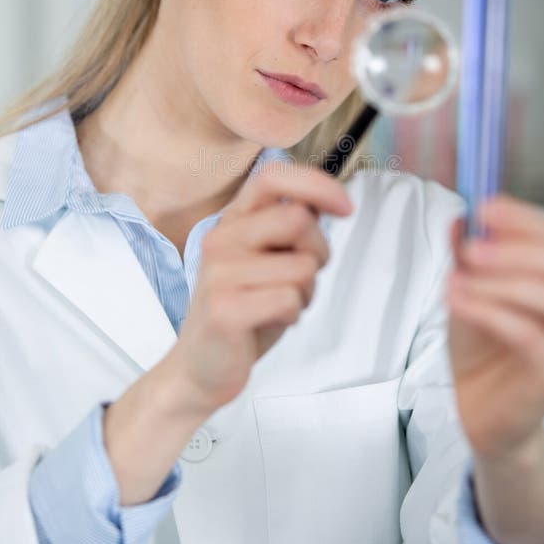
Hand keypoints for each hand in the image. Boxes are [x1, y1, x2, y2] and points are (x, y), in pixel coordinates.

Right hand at [173, 161, 352, 411]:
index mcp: (232, 221)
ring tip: (281, 304)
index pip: (272, 177)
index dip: (316, 184)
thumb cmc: (242, 309)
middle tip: (302, 278)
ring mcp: (219, 274)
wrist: (199, 367)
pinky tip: (271, 320)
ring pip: (302, 266)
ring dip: (307, 291)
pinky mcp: (225, 309)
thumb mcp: (265, 259)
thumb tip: (327, 199)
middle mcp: (221, 239)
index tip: (344, 207)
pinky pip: (290, 298)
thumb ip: (288, 228)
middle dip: (318, 252)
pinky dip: (294, 313)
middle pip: (297, 219)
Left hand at [446, 194, 543, 457]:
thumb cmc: (483, 343)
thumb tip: (460, 220)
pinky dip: (487, 310)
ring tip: (455, 278)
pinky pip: (528, 333)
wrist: (475, 404)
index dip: (525, 219)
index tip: (484, 208)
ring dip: (499, 281)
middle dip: (514, 249)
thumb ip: (467, 254)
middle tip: (469, 248)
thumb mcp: (469, 286)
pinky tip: (456, 300)